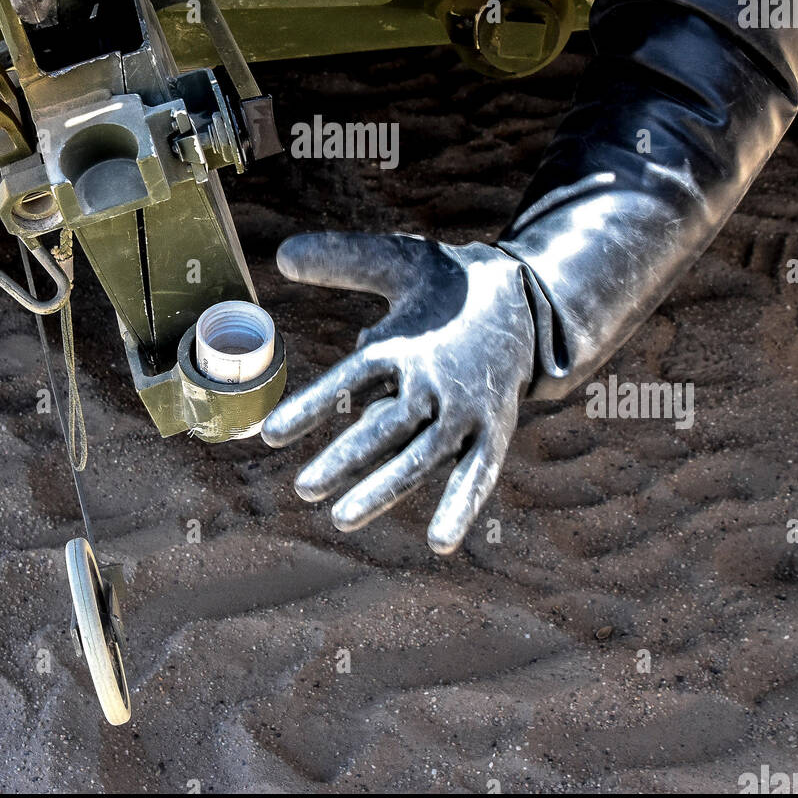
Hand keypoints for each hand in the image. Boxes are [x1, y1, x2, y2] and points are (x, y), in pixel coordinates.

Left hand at [262, 233, 534, 553]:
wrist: (525, 297)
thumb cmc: (446, 286)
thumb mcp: (396, 262)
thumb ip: (340, 261)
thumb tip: (279, 254)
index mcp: (405, 343)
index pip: (350, 378)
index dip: (312, 406)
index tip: (271, 433)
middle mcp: (434, 381)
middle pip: (384, 427)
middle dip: (344, 459)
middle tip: (304, 488)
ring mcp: (466, 410)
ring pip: (421, 458)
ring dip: (382, 490)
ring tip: (340, 518)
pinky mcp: (494, 430)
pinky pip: (477, 473)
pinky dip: (460, 506)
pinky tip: (439, 542)